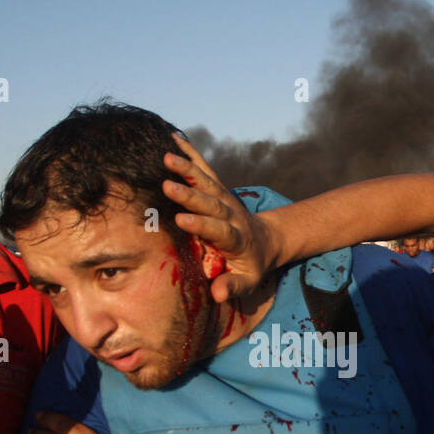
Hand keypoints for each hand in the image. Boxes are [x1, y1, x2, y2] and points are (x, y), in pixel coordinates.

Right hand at [161, 134, 277, 302]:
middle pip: (211, 202)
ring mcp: (225, 199)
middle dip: (190, 194)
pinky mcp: (219, 189)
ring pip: (207, 182)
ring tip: (166, 157)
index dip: (202, 225)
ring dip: (187, 168)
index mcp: (236, 238)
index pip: (219, 230)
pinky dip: (191, 154)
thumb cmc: (252, 266)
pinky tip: (173, 139)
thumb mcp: (248, 282)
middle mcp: (231, 214)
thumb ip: (232, 286)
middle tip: (168, 185)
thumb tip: (217, 295)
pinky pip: (205, 169)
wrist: (267, 240)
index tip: (182, 220)